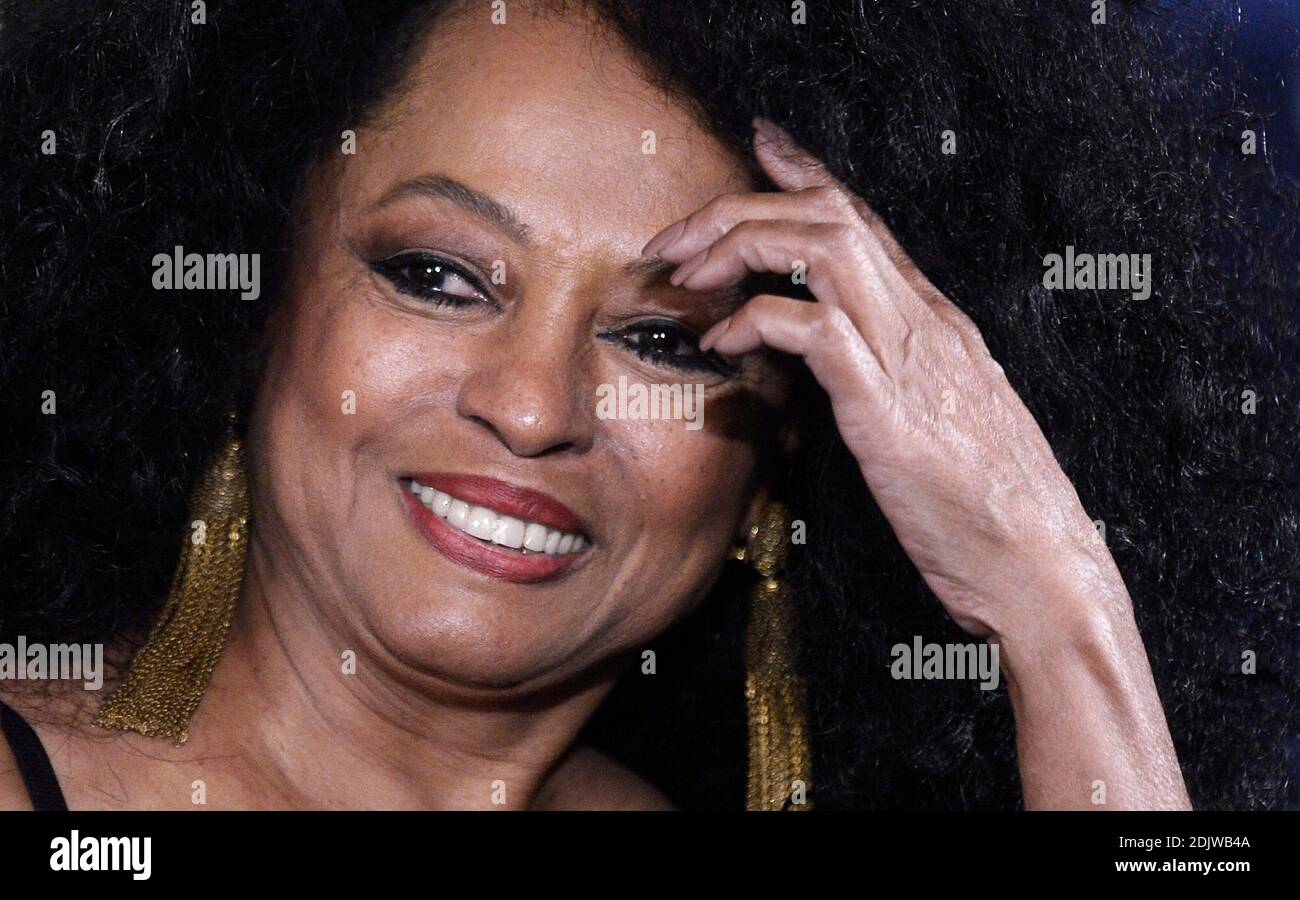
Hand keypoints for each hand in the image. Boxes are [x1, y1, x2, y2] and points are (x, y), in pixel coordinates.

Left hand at [644, 117, 1119, 643]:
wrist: (1043, 571)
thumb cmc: (990, 510)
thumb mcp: (941, 420)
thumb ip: (896, 375)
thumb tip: (846, 362)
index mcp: (937, 322)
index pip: (865, 221)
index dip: (807, 173)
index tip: (762, 145)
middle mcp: (925, 322)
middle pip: (831, 215)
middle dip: (743, 206)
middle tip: (678, 235)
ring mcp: (910, 360)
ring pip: (824, 247)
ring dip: (742, 244)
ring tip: (687, 272)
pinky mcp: (888, 411)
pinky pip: (816, 331)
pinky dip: (758, 320)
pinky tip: (723, 342)